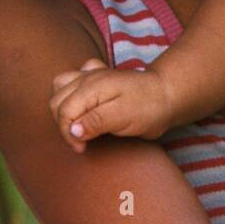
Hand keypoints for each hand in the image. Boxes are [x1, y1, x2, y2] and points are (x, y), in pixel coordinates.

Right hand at [48, 58, 174, 151]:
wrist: (167, 96)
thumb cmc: (148, 107)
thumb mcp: (123, 117)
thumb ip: (96, 121)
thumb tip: (72, 130)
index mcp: (92, 86)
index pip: (63, 111)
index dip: (68, 134)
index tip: (82, 148)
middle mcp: (88, 77)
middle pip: (57, 100)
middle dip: (63, 123)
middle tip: (81, 141)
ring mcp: (92, 75)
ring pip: (60, 85)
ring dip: (63, 106)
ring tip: (78, 123)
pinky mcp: (98, 78)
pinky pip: (75, 77)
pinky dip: (73, 90)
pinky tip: (85, 102)